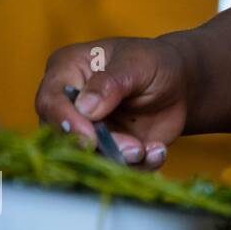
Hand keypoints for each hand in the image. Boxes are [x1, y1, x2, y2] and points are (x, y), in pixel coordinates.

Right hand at [33, 36, 192, 169]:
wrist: (179, 84)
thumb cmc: (153, 62)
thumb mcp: (137, 64)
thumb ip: (110, 83)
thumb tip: (84, 107)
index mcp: (66, 70)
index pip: (51, 101)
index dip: (67, 122)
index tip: (90, 138)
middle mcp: (68, 104)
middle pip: (64, 136)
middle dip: (99, 147)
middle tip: (133, 148)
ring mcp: (85, 130)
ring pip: (88, 156)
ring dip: (119, 160)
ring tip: (149, 150)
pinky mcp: (105, 150)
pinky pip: (114, 167)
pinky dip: (137, 166)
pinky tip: (157, 152)